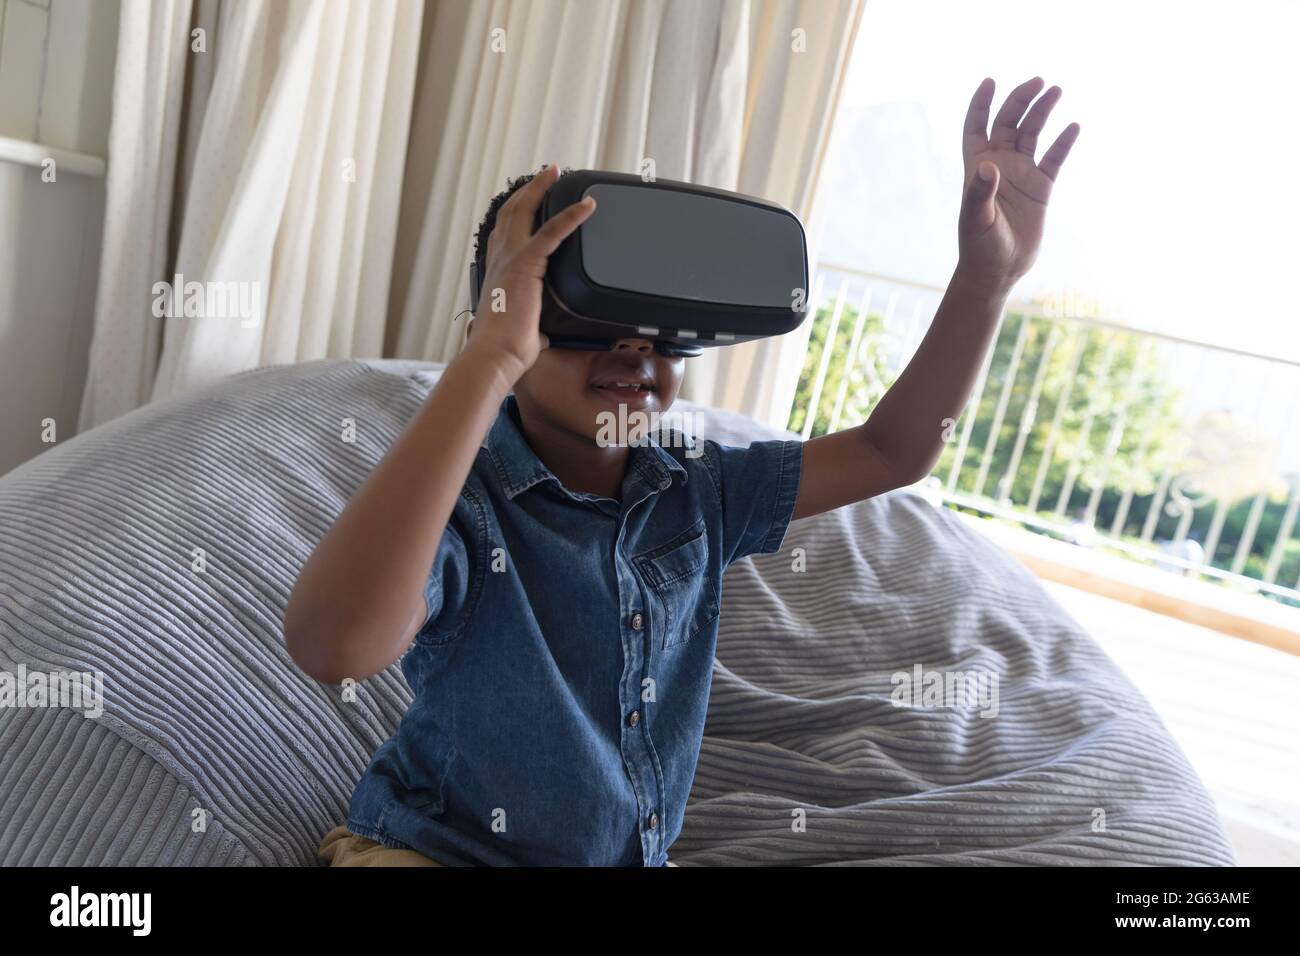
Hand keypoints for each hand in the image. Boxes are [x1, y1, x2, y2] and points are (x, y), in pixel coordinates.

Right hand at [465, 163, 596, 378]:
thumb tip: (540, 338)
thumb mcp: (522, 334)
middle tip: (544, 174)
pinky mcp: (526, 265)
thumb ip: (532, 328)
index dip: (514, 214)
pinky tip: (587, 206)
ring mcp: (510, 259)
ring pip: (523, 211)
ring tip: (555, 171)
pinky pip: (551, 232)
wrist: (494, 355)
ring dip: (540, 188)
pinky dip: (571, 216)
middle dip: (527, 191)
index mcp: (497, 274)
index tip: (525, 201)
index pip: (504, 235)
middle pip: (510, 213)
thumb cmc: (504, 350)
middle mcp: (499, 260)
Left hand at [957, 76, 1079, 293]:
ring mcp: (1021, 174)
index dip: (981, 103)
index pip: (976, 126)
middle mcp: (999, 164)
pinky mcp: (1041, 188)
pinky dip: (1063, 142)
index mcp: (977, 166)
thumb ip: (981, 193)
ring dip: (1042, 111)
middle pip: (1009, 122)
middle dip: (1021, 100)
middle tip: (1038, 82)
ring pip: (1032, 134)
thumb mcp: (976, 220)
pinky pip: (1054, 159)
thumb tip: (988, 167)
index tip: (991, 81)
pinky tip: (1074, 126)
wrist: (998, 271)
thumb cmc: (979, 246)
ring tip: (1056, 90)